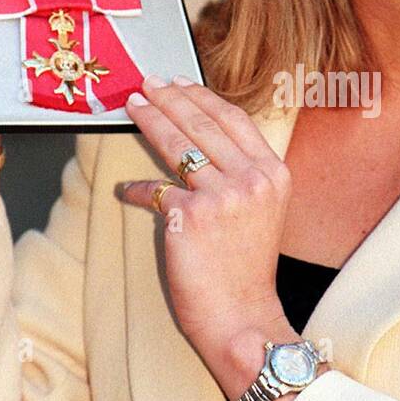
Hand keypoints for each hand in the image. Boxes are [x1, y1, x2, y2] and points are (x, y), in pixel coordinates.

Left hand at [118, 73, 294, 393]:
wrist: (241, 316)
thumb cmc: (246, 271)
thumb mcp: (262, 213)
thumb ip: (243, 177)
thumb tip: (202, 145)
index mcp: (273, 174)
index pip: (234, 120)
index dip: (203, 97)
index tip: (181, 83)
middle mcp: (252, 179)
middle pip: (203, 124)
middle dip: (171, 98)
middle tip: (148, 84)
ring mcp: (223, 196)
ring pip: (177, 145)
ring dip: (150, 121)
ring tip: (133, 106)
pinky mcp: (191, 216)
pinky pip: (154, 190)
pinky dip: (136, 189)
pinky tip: (126, 189)